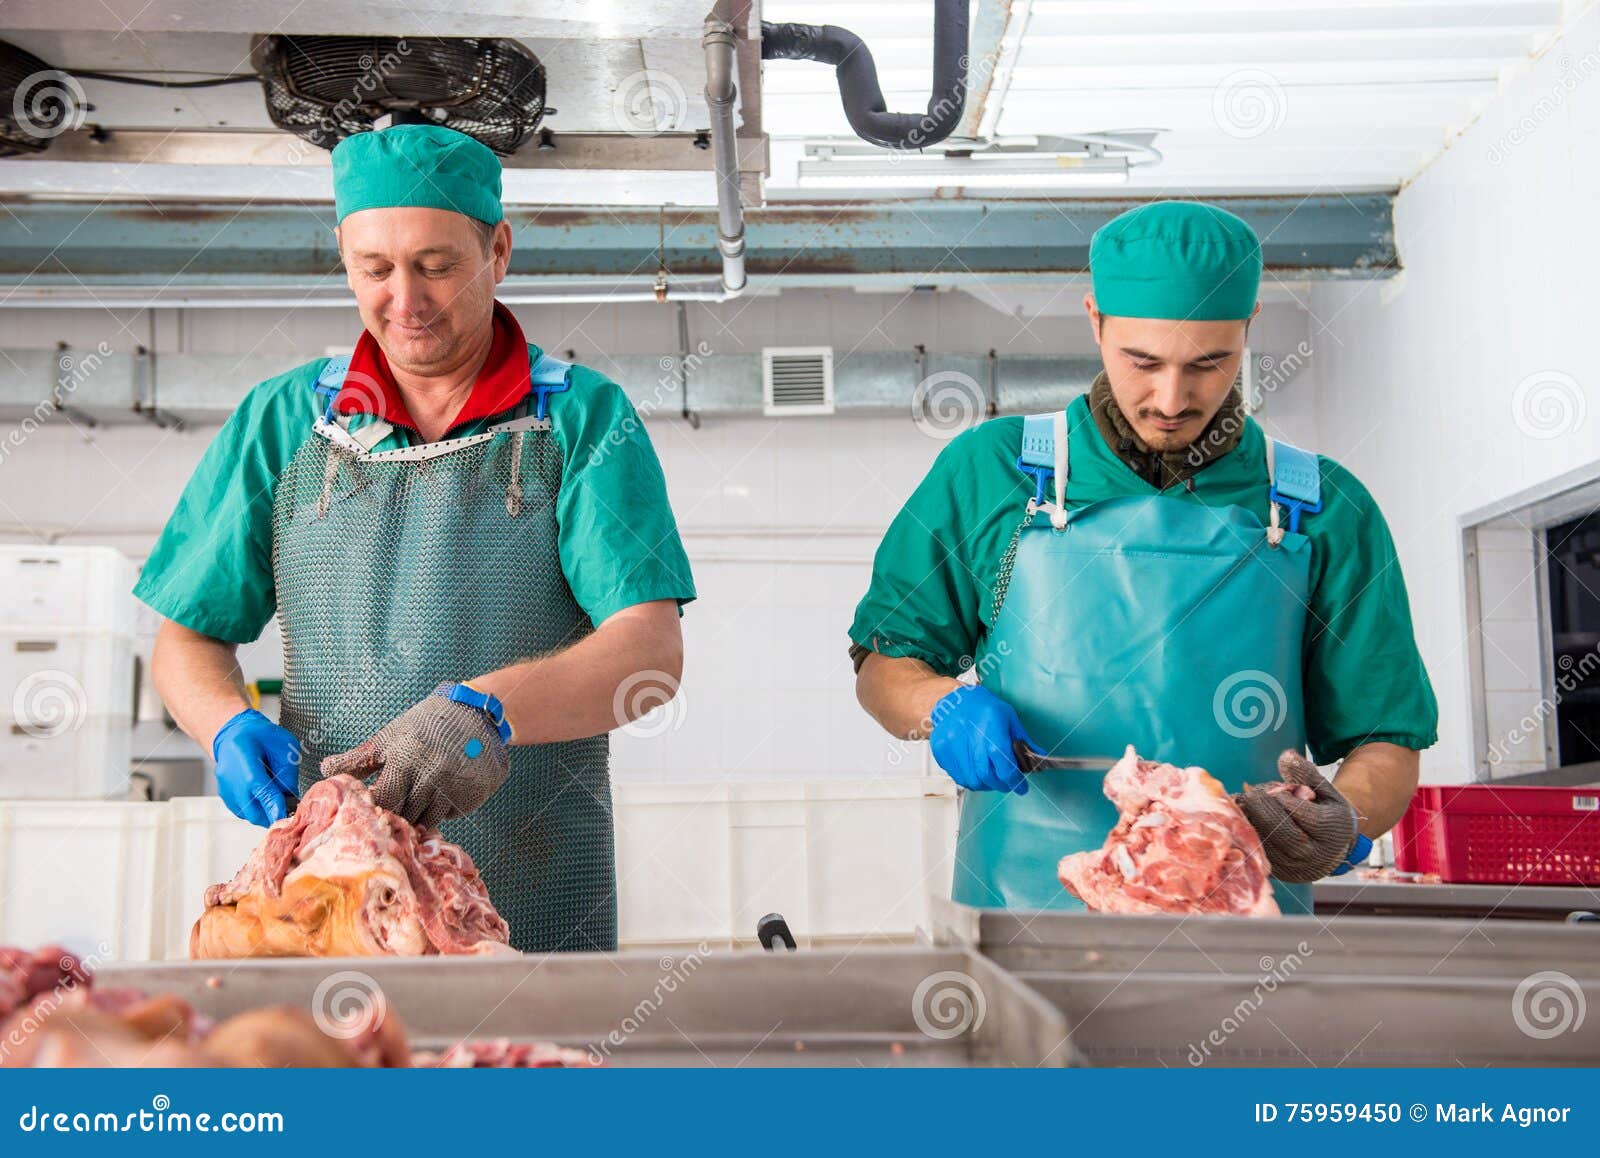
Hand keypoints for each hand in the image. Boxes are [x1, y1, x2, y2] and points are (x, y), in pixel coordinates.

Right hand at [212, 708, 300, 826]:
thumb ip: (287, 772)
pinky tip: (263, 799)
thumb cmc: (260, 735)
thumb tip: (291, 797)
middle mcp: (231, 778)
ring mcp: (225, 788)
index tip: (289, 818)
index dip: (276, 807)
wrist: (233, 732)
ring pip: (247, 814)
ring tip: (276, 802)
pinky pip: (241, 811)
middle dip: (272, 816)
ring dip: (264, 814)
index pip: (262, 791)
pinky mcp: (224, 795)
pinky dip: (254, 809)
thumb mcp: (284, 745)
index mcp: (246, 761)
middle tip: (288, 812)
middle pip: (252, 811)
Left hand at [318, 683, 509, 827]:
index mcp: (404, 763)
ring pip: (426, 821)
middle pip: (403, 817)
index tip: (369, 809)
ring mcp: (453, 791)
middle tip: (393, 807)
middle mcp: (430, 780)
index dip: (372, 810)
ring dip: (418, 814)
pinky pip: (449, 816)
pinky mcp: (472, 798)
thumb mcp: (391, 736)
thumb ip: (358, 759)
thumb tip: (324, 771)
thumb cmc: (427, 724)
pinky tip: (442, 791)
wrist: (477, 713)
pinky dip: (441, 809)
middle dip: (395, 815)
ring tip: (417, 799)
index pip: (380, 803)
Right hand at [928, 685, 1034, 794]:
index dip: (1015, 782)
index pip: (1005, 767)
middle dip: (1001, 785)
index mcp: (991, 730)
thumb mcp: (1009, 718)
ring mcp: (952, 745)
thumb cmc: (984, 707)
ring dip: (985, 784)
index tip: (1021, 787)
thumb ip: (1023, 741)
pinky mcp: (940, 750)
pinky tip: (976, 771)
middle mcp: (970, 738)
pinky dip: (969, 779)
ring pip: (971, 780)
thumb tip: (1037, 758)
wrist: (955, 699)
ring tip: (991, 777)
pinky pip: (956, 776)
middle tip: (1007, 783)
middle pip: (987, 777)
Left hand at [1234, 750, 1359, 881]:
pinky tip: (1239, 816)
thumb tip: (1286, 756)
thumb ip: (1307, 774)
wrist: (1333, 847)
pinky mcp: (1280, 873)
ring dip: (1251, 821)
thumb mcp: (1324, 791)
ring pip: (1269, 846)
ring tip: (1243, 802)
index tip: (1272, 789)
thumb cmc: (1325, 811)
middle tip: (1252, 792)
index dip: (1286, 800)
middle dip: (1264, 809)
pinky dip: (1246, 833)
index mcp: (1333, 831)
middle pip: (1286, 834)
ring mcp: (1297, 868)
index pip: (1307, 816)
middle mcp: (1316, 854)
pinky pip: (1259, 853)